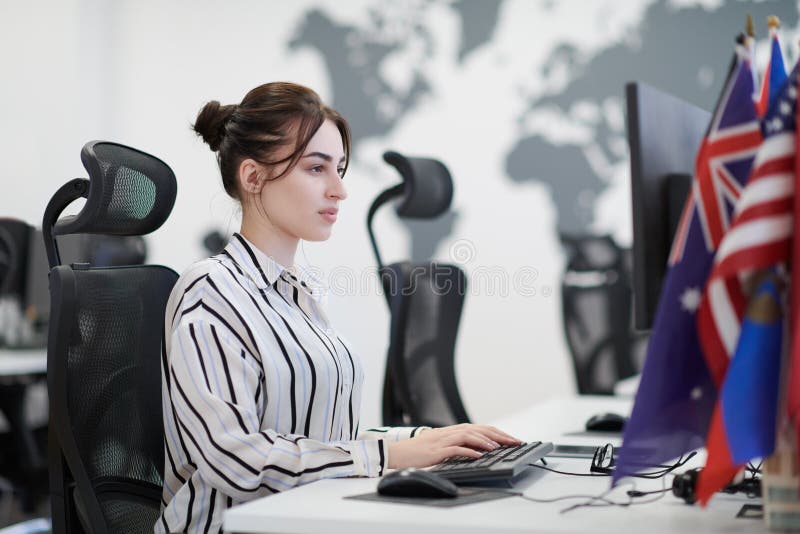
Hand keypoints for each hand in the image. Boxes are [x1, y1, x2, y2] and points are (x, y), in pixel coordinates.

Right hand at [386, 424, 520, 469]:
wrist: (397, 452)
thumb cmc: (418, 451)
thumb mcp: (440, 445)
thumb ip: (456, 444)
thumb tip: (477, 450)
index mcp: (452, 431)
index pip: (480, 428)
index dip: (497, 432)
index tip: (512, 439)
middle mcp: (449, 432)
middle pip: (478, 429)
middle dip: (498, 435)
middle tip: (514, 441)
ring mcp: (442, 440)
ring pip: (468, 436)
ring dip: (485, 442)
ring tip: (498, 448)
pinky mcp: (436, 450)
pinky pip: (455, 449)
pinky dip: (468, 451)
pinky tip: (478, 456)